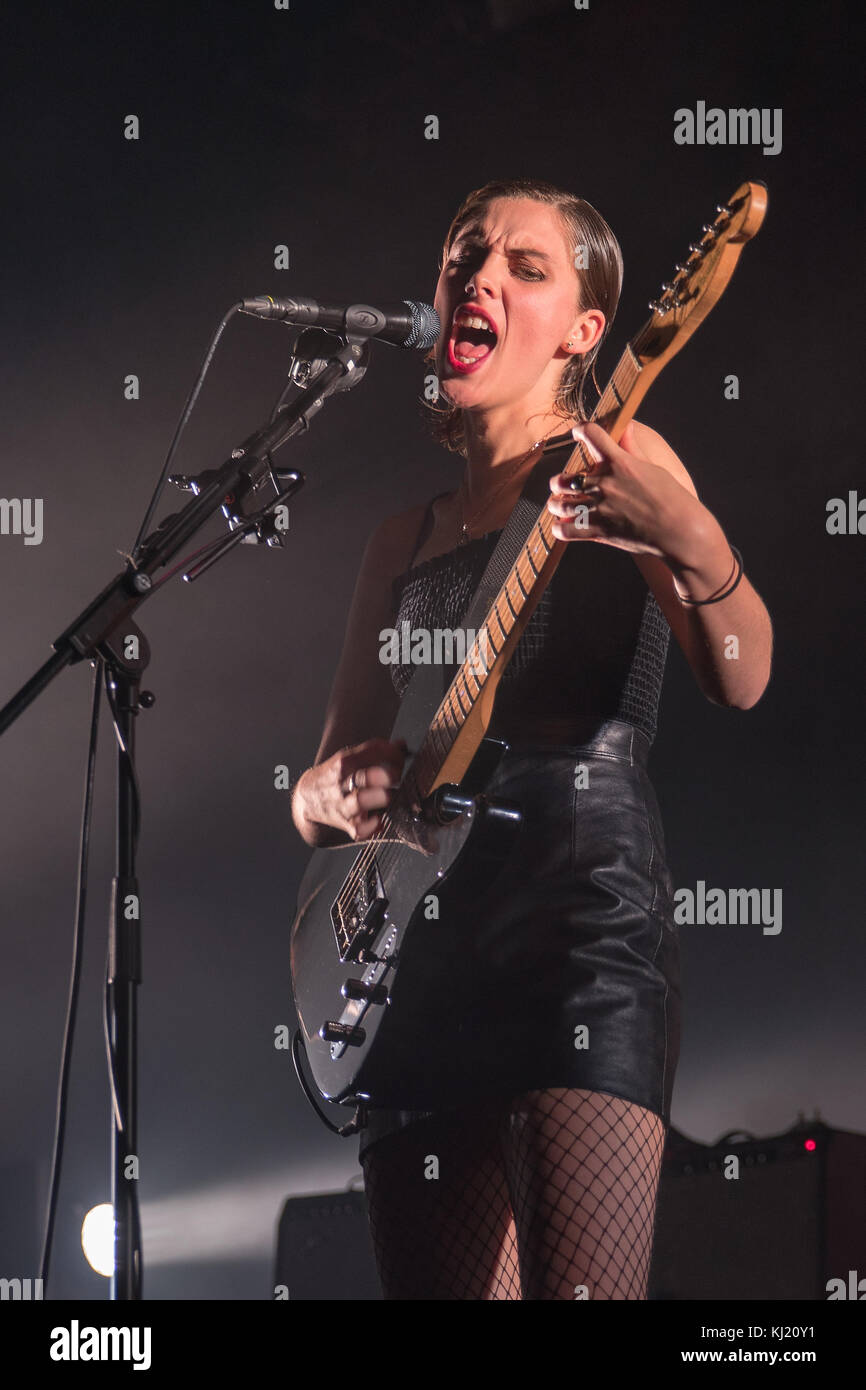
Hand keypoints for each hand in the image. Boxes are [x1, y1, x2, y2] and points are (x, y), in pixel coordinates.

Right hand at [297, 737, 408, 843]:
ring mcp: (344, 804)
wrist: (307, 799)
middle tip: (396, 777)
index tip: (400, 758)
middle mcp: (343, 782)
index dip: (393, 754)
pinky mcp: (347, 824)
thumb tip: (402, 745)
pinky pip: (360, 829)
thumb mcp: (349, 758)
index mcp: (345, 762)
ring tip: (388, 795)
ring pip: (361, 801)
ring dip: (380, 797)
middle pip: (366, 776)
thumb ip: (376, 751)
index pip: (373, 751)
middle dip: (387, 775)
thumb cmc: (335, 777)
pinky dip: (372, 826)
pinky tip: (380, 820)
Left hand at [546, 421, 704, 563]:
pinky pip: (564, 531)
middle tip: (564, 486)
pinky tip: (565, 527)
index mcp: (619, 463)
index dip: (580, 429)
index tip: (578, 432)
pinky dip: (561, 529)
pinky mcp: (598, 532)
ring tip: (561, 506)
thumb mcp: (653, 468)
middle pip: (563, 479)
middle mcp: (603, 483)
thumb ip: (633, 449)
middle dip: (560, 483)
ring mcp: (598, 508)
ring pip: (558, 505)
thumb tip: (628, 426)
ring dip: (558, 505)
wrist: (680, 532)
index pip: (590, 433)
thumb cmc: (673, 499)